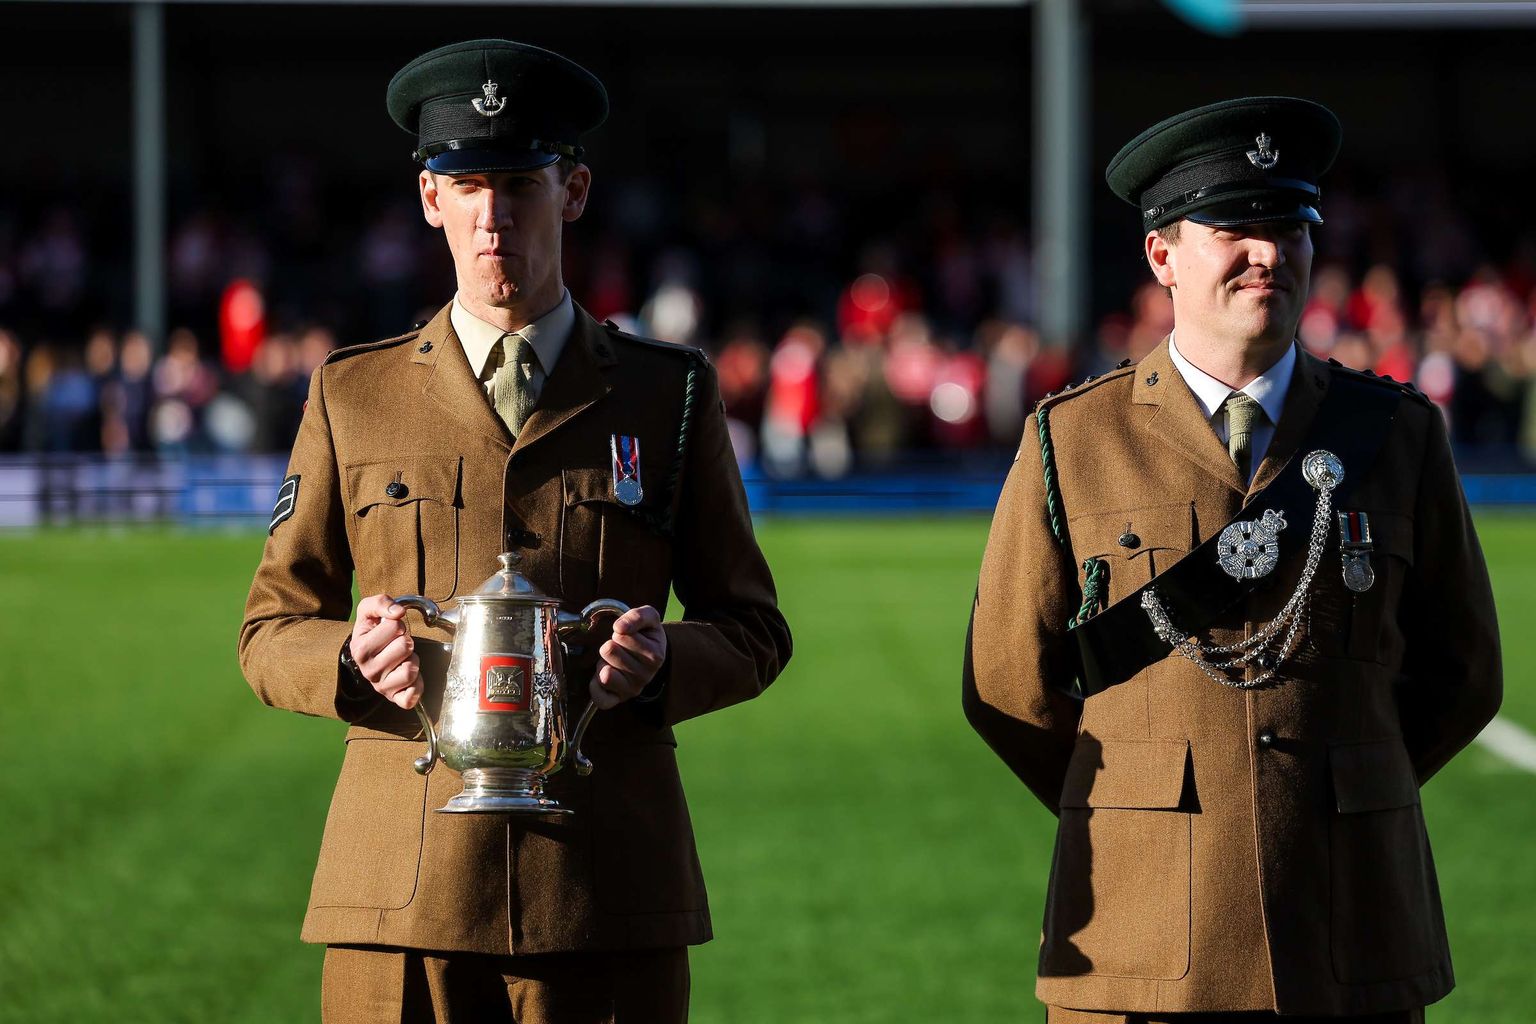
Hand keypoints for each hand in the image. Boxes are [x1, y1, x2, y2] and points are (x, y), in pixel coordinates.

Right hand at [349, 594, 420, 708]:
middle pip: (405, 646)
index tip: (390, 631)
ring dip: (413, 660)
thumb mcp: (369, 611)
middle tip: (397, 645)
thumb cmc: (373, 631)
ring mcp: (381, 687)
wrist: (370, 654)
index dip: (397, 625)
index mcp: (359, 648)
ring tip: (403, 659)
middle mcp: (368, 671)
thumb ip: (381, 602)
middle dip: (407, 642)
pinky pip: (412, 696)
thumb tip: (398, 612)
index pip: (394, 627)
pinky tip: (410, 677)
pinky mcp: (395, 699)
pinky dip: (417, 685)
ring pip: (411, 670)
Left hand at [589, 605, 666, 709]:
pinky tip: (603, 675)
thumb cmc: (646, 635)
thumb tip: (620, 627)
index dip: (619, 631)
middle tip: (620, 649)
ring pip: (604, 673)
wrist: (651, 655)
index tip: (628, 635)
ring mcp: (632, 690)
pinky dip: (596, 686)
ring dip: (604, 663)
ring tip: (614, 661)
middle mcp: (646, 676)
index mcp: (655, 656)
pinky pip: (600, 698)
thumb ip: (637, 616)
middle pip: (609, 651)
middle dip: (611, 645)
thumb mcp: (649, 617)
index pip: (621, 635)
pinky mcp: (618, 700)